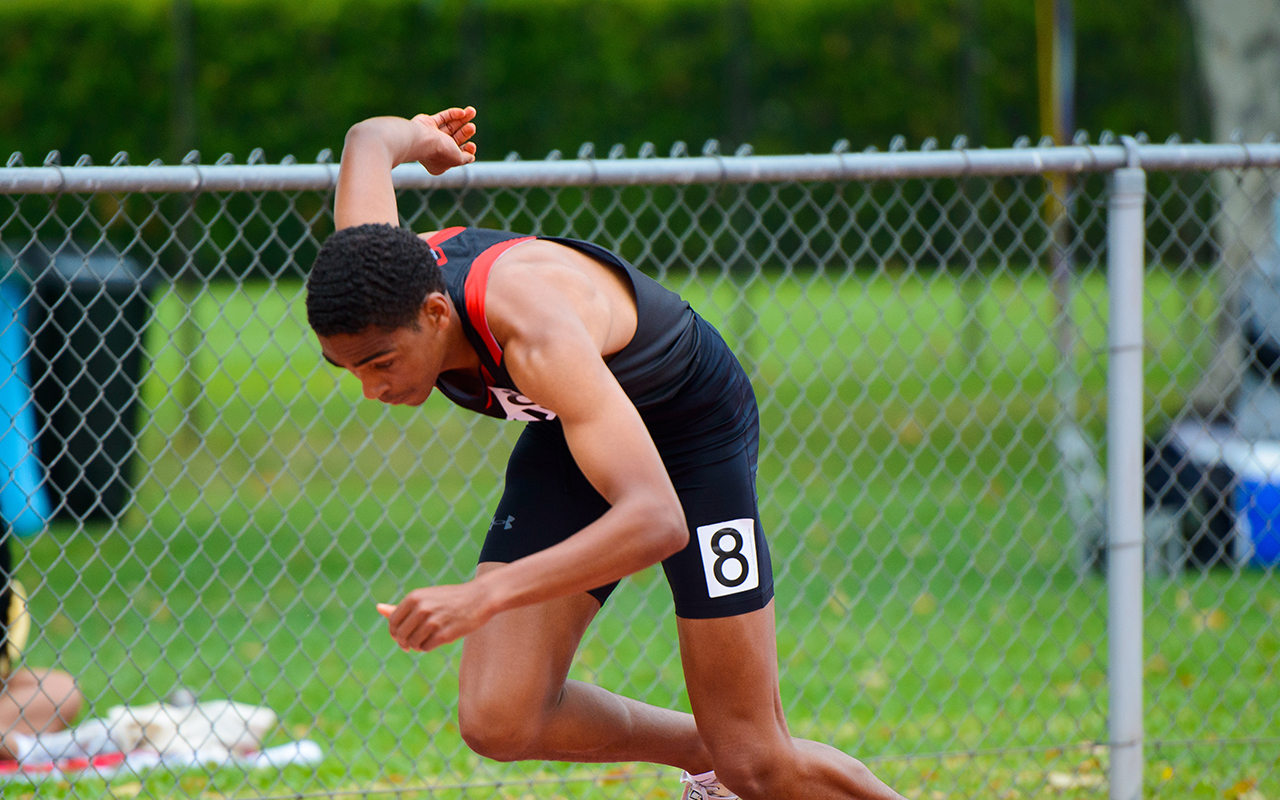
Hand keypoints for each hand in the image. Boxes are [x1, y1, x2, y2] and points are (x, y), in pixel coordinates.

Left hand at [377, 581, 494, 651]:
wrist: (480, 597)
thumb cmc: (449, 598)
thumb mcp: (424, 598)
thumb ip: (401, 607)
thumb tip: (378, 608)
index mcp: (415, 597)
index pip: (393, 623)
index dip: (395, 633)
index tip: (403, 635)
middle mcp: (422, 608)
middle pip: (401, 635)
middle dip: (405, 642)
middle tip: (414, 641)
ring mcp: (433, 621)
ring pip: (413, 643)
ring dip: (417, 645)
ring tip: (427, 638)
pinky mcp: (445, 634)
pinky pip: (426, 647)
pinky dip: (428, 646)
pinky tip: (437, 639)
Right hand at [409, 107, 477, 174]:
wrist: (421, 139)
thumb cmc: (439, 152)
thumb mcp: (458, 159)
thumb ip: (465, 158)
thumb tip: (471, 157)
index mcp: (440, 163)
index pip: (457, 155)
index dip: (467, 150)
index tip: (471, 145)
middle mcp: (434, 150)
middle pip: (454, 139)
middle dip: (465, 133)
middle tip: (472, 127)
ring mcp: (430, 136)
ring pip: (449, 126)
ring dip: (462, 119)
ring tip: (472, 111)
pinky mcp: (427, 123)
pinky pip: (442, 117)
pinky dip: (452, 114)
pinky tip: (462, 112)